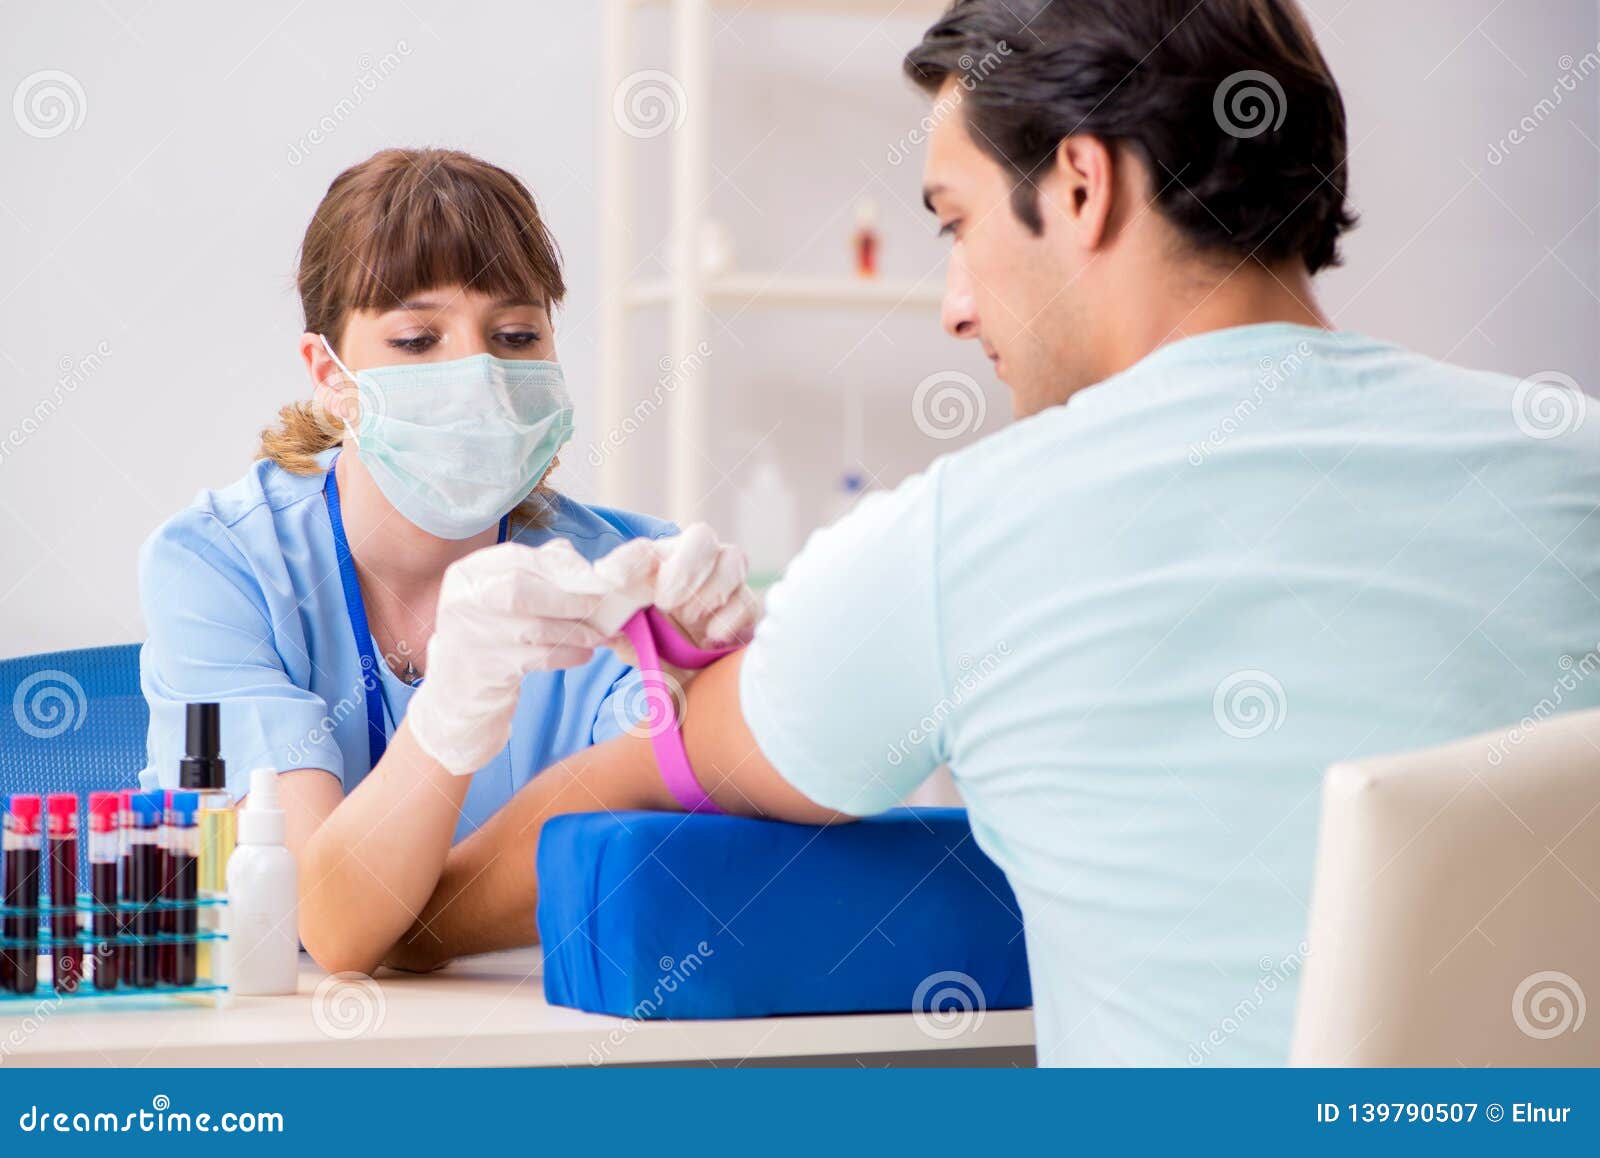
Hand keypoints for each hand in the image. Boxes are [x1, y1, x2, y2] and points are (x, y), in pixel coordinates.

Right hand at [406, 540, 610, 775]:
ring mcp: (471, 638)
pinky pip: (538, 659)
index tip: (593, 576)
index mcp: (467, 575)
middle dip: (568, 597)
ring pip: (534, 628)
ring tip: (599, 634)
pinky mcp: (487, 670)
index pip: (515, 557)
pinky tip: (585, 654)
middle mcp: (463, 602)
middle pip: (519, 590)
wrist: (460, 689)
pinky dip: (568, 655)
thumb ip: (538, 572)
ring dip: (576, 631)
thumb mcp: (501, 597)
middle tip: (600, 605)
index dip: (559, 565)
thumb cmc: (492, 633)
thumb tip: (582, 567)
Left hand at [597, 524, 757, 657]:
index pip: (641, 552)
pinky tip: (712, 637)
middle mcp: (695, 563)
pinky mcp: (748, 608)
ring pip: (733, 559)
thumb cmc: (656, 645)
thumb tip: (597, 626)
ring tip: (690, 621)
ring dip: (708, 592)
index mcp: (658, 564)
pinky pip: (749, 601)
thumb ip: (614, 627)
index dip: (627, 562)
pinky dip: (730, 617)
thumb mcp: (627, 638)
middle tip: (666, 603)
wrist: (689, 675)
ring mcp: (727, 581)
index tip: (612, 580)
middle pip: (701, 537)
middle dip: (685, 568)